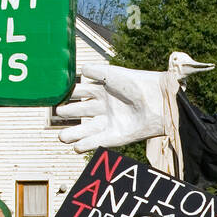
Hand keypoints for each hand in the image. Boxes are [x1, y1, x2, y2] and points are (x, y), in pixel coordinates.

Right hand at [55, 63, 171, 152]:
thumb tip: (80, 70)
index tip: (57, 95)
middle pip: (81, 111)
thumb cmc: (139, 83)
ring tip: (61, 137)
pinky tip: (75, 147)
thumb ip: (96, 71)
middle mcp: (105, 106)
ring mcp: (110, 122)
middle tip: (58, 114)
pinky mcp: (117, 136)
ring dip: (73, 134)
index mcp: (104, 90)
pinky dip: (86, 145)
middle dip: (68, 113)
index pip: (81, 92)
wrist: (158, 100)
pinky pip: (98, 142)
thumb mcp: (113, 74)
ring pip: (86, 129)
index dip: (69, 94)